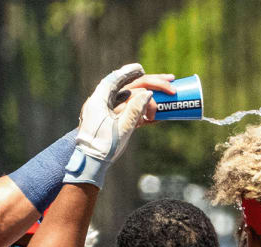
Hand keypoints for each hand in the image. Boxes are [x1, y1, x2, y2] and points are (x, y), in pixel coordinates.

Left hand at [66, 64, 169, 186]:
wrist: (91, 164)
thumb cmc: (103, 147)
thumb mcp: (122, 128)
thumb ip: (134, 109)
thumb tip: (148, 93)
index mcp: (99, 100)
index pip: (116, 79)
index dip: (129, 72)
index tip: (142, 69)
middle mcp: (102, 103)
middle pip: (128, 87)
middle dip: (149, 84)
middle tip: (169, 83)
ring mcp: (108, 112)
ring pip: (131, 98)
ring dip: (149, 97)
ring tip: (167, 96)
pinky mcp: (113, 122)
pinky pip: (130, 110)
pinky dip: (144, 110)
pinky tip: (157, 114)